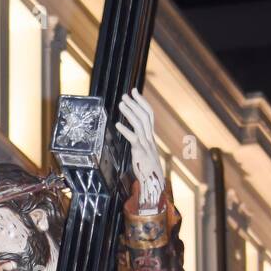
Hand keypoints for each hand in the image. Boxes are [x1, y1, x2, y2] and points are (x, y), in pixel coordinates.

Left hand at [116, 89, 164, 206]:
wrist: (153, 179)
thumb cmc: (147, 164)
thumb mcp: (144, 147)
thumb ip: (140, 136)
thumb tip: (133, 126)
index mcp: (150, 134)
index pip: (148, 113)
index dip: (142, 101)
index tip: (134, 91)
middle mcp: (149, 136)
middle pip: (144, 115)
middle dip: (135, 103)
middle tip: (126, 94)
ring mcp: (145, 143)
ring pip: (140, 124)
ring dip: (130, 113)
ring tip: (121, 104)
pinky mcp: (140, 152)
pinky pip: (133, 139)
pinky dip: (125, 130)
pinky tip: (117, 124)